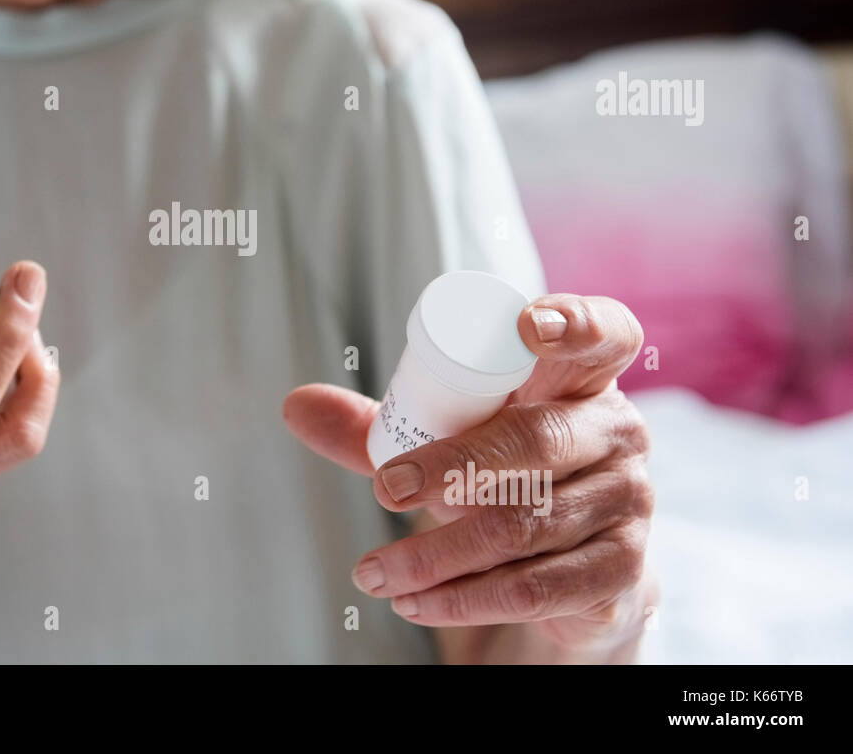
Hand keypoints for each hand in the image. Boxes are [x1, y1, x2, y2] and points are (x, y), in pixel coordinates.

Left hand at [283, 294, 655, 659]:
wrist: (575, 578)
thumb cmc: (508, 481)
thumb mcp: (451, 444)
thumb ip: (383, 426)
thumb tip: (294, 405)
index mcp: (580, 382)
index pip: (604, 336)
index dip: (575, 322)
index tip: (529, 326)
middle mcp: (618, 434)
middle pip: (539, 440)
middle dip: (454, 466)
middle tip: (387, 491)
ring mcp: (628, 504)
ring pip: (525, 524)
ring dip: (436, 553)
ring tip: (372, 572)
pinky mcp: (620, 572)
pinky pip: (534, 586)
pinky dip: (463, 598)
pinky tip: (414, 601)